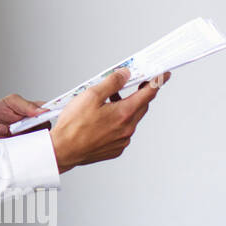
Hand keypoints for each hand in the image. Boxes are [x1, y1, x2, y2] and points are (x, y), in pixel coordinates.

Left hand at [0, 93, 51, 144]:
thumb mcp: (10, 102)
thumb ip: (26, 105)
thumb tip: (42, 111)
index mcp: (36, 111)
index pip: (51, 113)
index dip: (48, 116)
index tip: (36, 118)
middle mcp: (36, 126)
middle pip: (46, 130)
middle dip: (29, 127)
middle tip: (15, 125)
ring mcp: (31, 138)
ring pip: (36, 141)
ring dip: (18, 134)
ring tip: (4, 129)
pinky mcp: (24, 149)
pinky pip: (27, 150)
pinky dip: (15, 144)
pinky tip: (4, 137)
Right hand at [49, 68, 170, 172]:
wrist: (62, 150)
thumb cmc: (73, 125)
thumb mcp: (91, 96)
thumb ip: (111, 83)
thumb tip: (125, 75)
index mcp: (124, 113)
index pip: (148, 94)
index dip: (157, 82)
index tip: (162, 75)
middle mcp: (127, 128)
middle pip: (141, 107)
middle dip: (139, 94)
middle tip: (132, 85)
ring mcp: (122, 141)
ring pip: (131, 120)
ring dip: (125, 109)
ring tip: (108, 102)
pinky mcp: (115, 149)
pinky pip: (122, 132)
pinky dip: (117, 123)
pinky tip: (102, 120)